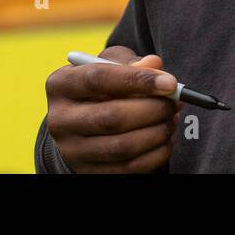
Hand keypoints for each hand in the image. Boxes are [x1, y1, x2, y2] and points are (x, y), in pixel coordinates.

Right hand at [44, 45, 180, 172]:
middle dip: (153, 109)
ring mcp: (72, 151)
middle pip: (111, 117)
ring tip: (171, 118)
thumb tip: (154, 64)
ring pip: (123, 146)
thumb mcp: (111, 64)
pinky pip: (129, 168)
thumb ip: (132, 62)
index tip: (170, 82)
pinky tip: (165, 138)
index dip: (137, 79)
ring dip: (158, 132)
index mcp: (61, 85)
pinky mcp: (88, 173)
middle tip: (175, 102)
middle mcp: (60, 121)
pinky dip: (156, 153)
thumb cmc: (103, 84)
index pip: (98, 79)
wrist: (84, 121)